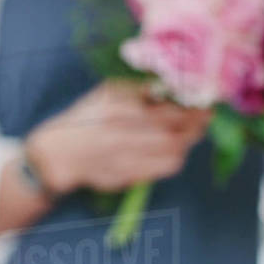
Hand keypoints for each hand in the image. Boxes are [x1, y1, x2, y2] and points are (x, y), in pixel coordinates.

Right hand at [25, 81, 210, 193]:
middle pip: (175, 134)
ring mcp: (125, 159)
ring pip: (172, 154)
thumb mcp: (107, 93)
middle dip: (196, 127)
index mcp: (119, 110)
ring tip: (192, 133)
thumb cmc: (85, 118)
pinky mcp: (126, 177)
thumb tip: (169, 87)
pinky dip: (175, 159)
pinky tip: (176, 150)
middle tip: (205, 119)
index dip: (193, 110)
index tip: (205, 105)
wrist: (59, 154)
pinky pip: (162, 170)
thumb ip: (138, 90)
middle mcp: (124, 136)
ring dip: (188, 143)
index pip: (168, 112)